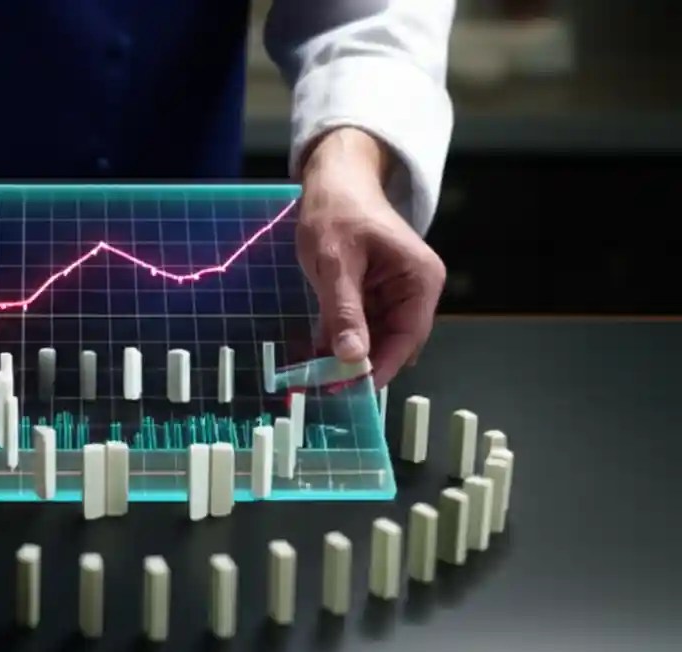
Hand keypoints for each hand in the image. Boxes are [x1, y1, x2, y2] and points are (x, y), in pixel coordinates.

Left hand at [296, 127, 445, 387]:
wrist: (332, 180)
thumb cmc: (337, 211)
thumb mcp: (335, 262)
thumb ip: (345, 310)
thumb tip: (353, 357)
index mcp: (420, 279)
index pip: (408, 335)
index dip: (381, 366)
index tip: (351, 389)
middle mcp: (414, 290)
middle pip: (392, 341)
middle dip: (361, 365)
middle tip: (324, 388)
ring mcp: (393, 293)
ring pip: (373, 338)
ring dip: (346, 356)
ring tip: (314, 378)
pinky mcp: (372, 294)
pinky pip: (359, 325)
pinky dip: (338, 340)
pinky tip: (314, 357)